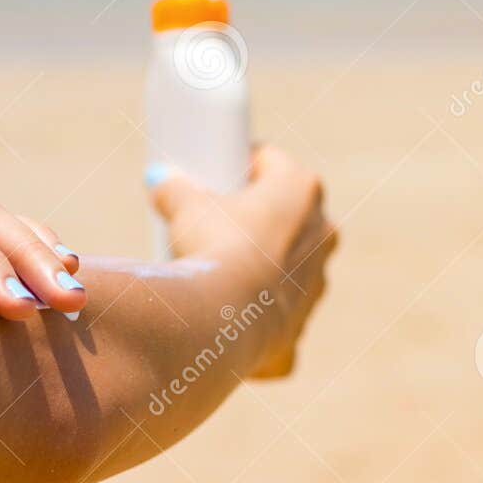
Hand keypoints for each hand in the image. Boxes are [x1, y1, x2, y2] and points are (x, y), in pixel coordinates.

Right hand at [147, 145, 335, 376]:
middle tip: (217, 220)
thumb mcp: (186, 208)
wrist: (226, 318)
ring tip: (221, 266)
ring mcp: (317, 279)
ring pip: (289, 262)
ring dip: (262, 262)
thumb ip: (174, 188)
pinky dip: (259, 307)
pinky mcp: (302, 321)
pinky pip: (281, 308)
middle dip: (256, 215)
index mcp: (302, 190)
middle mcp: (321, 231)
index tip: (218, 173)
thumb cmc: (214, 248)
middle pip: (287, 212)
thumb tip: (160, 181)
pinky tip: (231, 309)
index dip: (240, 163)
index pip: (271, 161)